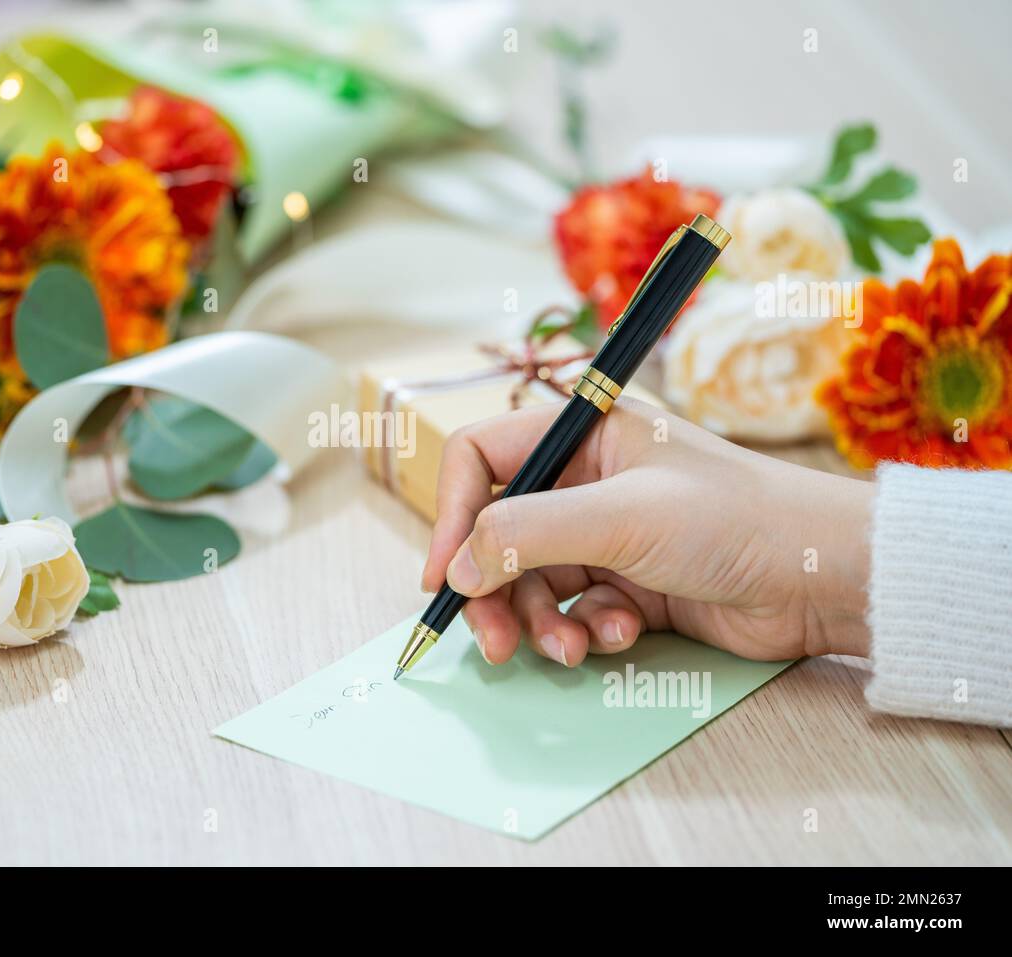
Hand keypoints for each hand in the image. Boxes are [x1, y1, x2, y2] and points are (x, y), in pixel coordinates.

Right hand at [420, 398, 872, 667]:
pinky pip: (574, 612)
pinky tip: (622, 637)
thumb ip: (526, 534)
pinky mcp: (628, 586)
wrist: (825, 579)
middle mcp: (586, 481)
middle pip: (497, 533)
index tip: (442, 574)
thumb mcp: (621, 518)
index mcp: (582, 436)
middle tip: (494, 641)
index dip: (452, 513)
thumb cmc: (734, 520)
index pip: (482, 460)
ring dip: (543, 622)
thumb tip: (455, 568)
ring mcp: (606, 536)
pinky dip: (587, 632)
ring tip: (574, 650)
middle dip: (493, 590)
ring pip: (532, 582)